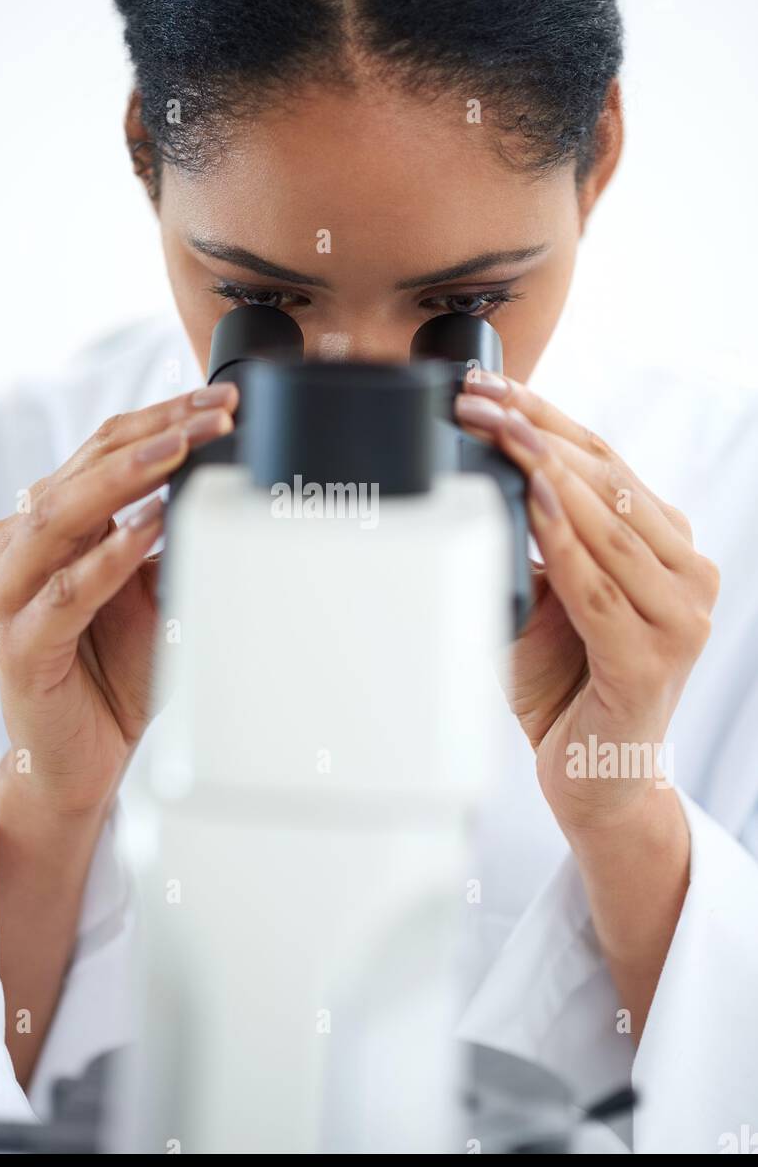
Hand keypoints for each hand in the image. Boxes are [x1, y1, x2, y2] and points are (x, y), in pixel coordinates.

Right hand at [0, 384, 236, 817]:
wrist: (82, 760)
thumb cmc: (117, 673)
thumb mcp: (156, 591)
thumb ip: (171, 539)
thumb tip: (227, 483)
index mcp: (52, 525)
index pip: (102, 450)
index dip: (161, 419)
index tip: (222, 400)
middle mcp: (21, 548)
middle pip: (83, 470)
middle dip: (155, 435)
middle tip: (215, 414)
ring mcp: (11, 594)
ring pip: (62, 516)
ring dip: (126, 479)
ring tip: (180, 450)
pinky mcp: (20, 645)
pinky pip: (65, 592)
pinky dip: (107, 557)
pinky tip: (146, 529)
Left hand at [455, 373, 719, 836]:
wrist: (594, 780)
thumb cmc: (567, 684)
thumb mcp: (551, 593)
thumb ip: (539, 536)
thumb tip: (482, 466)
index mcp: (670, 549)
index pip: (609, 463)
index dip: (549, 418)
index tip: (490, 386)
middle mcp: (690, 576)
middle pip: (611, 483)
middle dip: (538, 433)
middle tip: (478, 400)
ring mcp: (680, 621)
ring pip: (610, 528)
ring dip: (545, 473)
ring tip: (496, 432)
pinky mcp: (650, 664)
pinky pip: (597, 590)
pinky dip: (560, 544)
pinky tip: (530, 503)